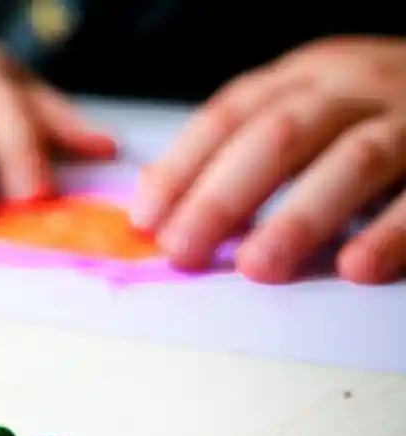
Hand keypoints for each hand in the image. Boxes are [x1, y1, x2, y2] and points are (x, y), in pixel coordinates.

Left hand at [134, 37, 405, 283]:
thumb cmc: (380, 113)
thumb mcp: (310, 111)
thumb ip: (242, 148)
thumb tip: (153, 200)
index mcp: (307, 75)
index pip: (229, 117)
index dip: (183, 168)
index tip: (147, 221)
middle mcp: (356, 87)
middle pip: (279, 136)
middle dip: (223, 197)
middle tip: (184, 251)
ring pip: (351, 161)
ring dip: (298, 217)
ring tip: (257, 267)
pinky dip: (391, 231)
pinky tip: (357, 267)